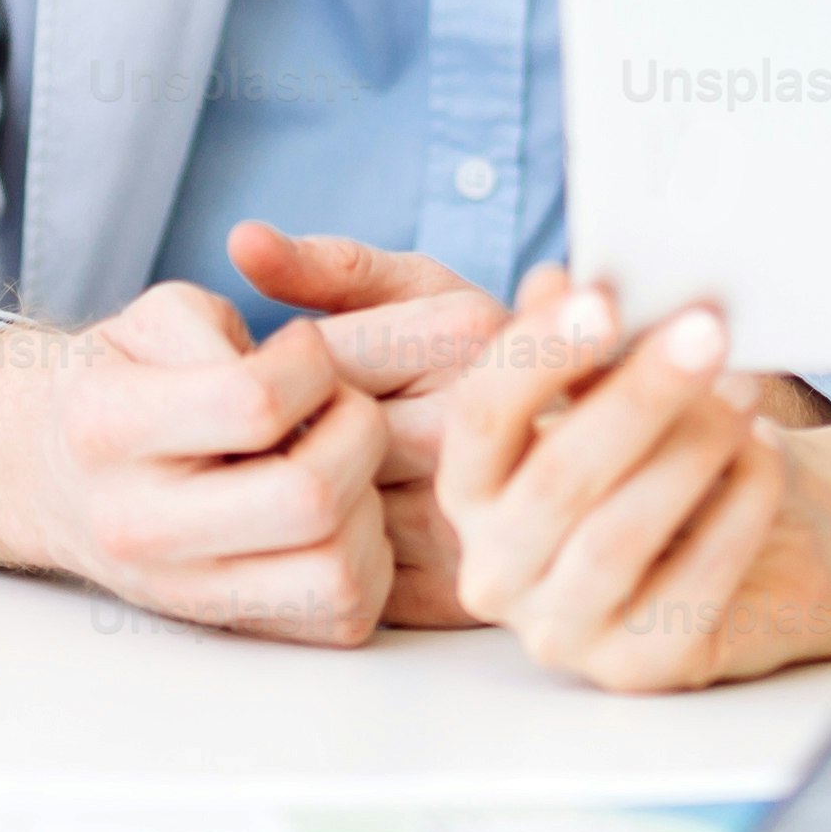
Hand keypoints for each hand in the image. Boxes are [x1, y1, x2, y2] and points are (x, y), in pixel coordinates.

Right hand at [0, 287, 392, 645]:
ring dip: (367, 503)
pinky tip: (339, 513)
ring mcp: (181, 589)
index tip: (303, 351)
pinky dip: (367, 560)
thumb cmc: (123, 380)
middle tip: (342, 407)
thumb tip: (309, 377)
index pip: (254, 403)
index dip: (311, 364)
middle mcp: (138, 524)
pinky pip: (341, 613)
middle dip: (358, 432)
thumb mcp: (156, 319)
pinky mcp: (227, 627)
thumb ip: (225, 329)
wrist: (49, 473)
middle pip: (307, 498)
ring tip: (339, 463)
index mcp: (111, 426)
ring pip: (334, 570)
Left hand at [227, 222, 511, 626]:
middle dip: (288, 445)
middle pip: (324, 446)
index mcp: (465, 334)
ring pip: (336, 519)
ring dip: (306, 507)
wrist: (588, 448)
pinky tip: (337, 532)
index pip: (320, 365)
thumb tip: (242, 241)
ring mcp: (477, 513)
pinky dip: (331, 561)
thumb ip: (330, 265)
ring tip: (303, 481)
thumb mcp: (419, 289)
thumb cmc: (478, 358)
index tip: (287, 381)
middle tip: (279, 440)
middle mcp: (477, 425)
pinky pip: (359, 584)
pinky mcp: (463, 590)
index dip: (282, 379)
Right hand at [434, 276, 830, 693]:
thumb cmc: (676, 458)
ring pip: (617, 535)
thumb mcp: (626, 395)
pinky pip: (691, 584)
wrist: (760, 548)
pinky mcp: (640, 668)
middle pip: (555, 478)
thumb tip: (556, 284)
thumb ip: (587, 351)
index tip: (601, 297)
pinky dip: (736, 509)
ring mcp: (562, 631)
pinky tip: (766, 455)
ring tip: (747, 389)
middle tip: (706, 329)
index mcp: (474, 490)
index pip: (481, 418)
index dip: (537, 355)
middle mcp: (498, 570)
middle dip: (637, 396)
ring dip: (690, 451)